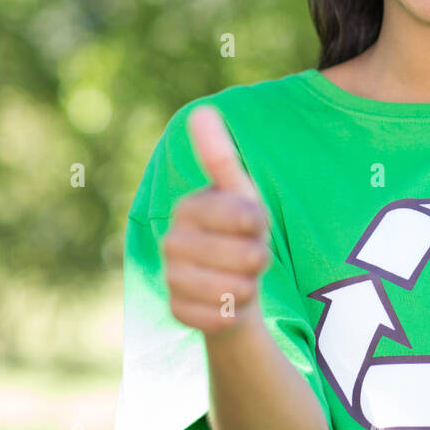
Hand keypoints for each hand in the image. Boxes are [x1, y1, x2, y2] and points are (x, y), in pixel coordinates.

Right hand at [161, 104, 271, 337]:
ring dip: (250, 286)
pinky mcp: (176, 310)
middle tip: (251, 256)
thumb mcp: (239, 193)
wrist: (228, 284)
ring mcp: (170, 277)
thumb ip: (220, 156)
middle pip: (245, 257)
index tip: (254, 224)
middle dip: (259, 258)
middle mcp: (172, 240)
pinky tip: (226, 304)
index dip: (260, 225)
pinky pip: (220, 318)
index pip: (245, 216)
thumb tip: (201, 111)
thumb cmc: (239, 232)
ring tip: (241, 278)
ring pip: (234, 289)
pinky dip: (233, 314)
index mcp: (190, 207)